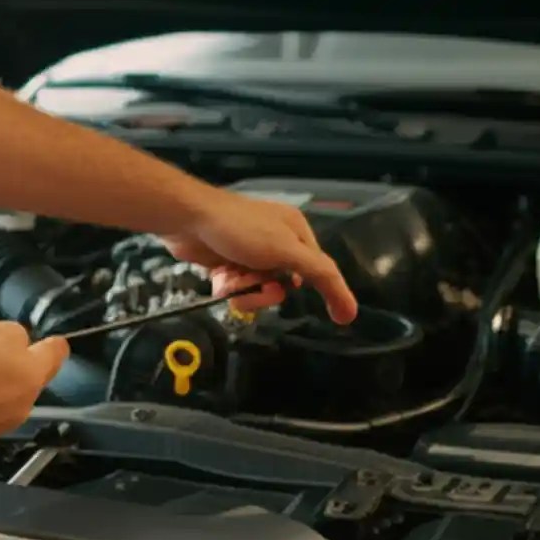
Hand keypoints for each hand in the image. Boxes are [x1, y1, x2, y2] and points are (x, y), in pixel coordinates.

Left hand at [161, 189, 357, 323]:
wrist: (188, 219)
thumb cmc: (240, 230)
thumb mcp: (287, 250)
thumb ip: (320, 275)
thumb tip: (350, 308)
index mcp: (296, 232)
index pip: (319, 270)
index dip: (324, 292)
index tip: (338, 319)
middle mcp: (277, 241)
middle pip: (286, 285)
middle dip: (267, 290)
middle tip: (253, 282)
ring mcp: (251, 253)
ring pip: (260, 289)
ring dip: (245, 289)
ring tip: (230, 277)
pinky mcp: (229, 263)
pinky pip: (239, 288)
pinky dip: (229, 286)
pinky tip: (218, 276)